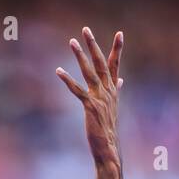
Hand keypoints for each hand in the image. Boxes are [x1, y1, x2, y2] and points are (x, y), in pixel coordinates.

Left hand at [56, 27, 122, 166]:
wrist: (109, 148)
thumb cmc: (108, 129)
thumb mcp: (112, 106)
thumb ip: (115, 91)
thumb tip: (120, 80)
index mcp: (112, 90)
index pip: (115, 65)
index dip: (117, 49)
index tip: (120, 33)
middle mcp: (108, 91)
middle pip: (101, 63)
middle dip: (93, 45)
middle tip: (86, 29)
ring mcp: (100, 98)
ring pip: (89, 72)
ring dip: (80, 55)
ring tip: (72, 42)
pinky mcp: (91, 106)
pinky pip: (78, 90)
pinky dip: (68, 80)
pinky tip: (59, 71)